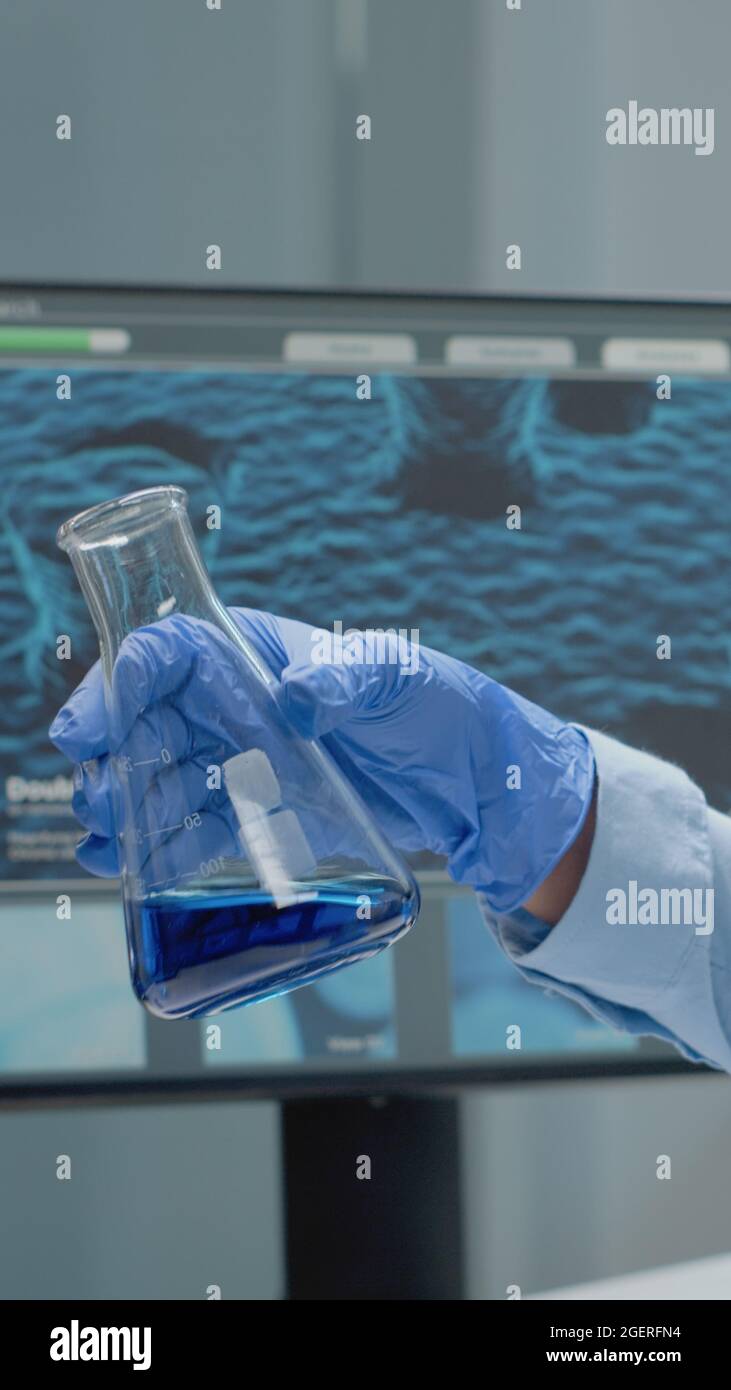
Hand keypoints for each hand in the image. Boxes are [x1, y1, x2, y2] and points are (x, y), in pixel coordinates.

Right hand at [49, 608, 594, 913]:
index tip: (88, 727)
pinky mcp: (261, 811)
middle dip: (112, 759)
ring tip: (107, 843)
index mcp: (258, 655)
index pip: (168, 655)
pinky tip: (132, 870)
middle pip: (149, 723)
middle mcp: (239, 704)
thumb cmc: (437, 705)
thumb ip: (346, 677)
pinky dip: (159, 848)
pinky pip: (195, 826)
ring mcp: (246, 760)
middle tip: (98, 800)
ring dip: (126, 807)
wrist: (473, 782)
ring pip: (160, 778)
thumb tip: (296, 698)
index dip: (118, 685)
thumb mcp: (396, 675)